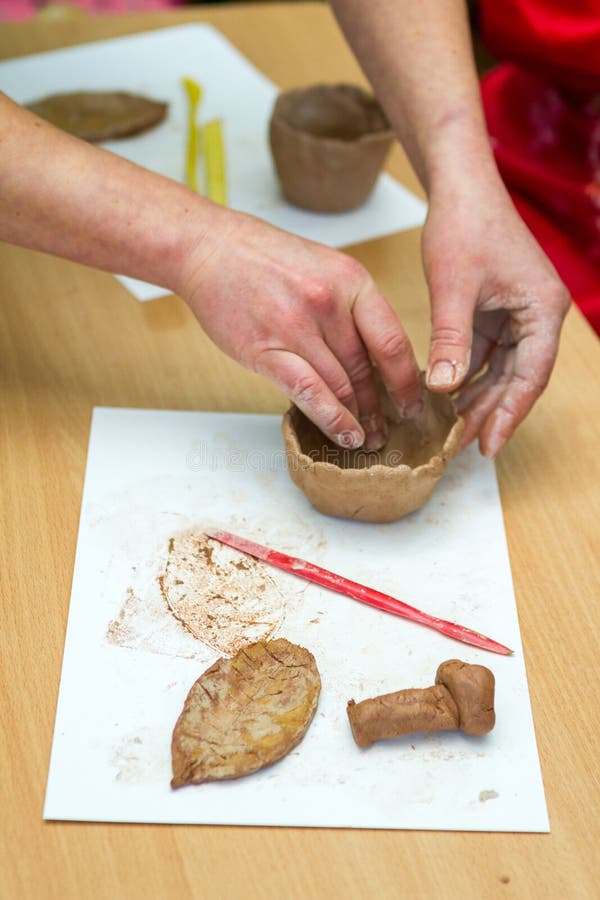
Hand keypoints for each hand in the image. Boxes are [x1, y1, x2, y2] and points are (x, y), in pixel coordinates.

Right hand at [178, 209, 422, 448]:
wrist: (209, 247)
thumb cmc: (264, 258)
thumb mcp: (324, 268)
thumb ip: (350, 309)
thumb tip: (373, 356)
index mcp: (352, 280)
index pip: (393, 342)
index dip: (407, 380)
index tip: (412, 401)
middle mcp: (329, 303)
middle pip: (366, 369)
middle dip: (381, 406)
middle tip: (388, 428)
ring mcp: (296, 327)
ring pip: (340, 386)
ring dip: (358, 419)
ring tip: (367, 438)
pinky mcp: (266, 350)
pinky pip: (308, 392)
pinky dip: (331, 419)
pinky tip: (344, 435)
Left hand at [422, 179, 570, 456]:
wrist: (459, 187)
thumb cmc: (464, 225)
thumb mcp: (453, 287)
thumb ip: (451, 340)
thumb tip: (444, 390)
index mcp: (542, 309)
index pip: (531, 375)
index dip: (510, 414)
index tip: (488, 445)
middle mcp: (537, 316)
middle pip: (518, 378)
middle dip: (489, 412)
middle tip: (460, 446)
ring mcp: (518, 314)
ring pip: (500, 370)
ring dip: (476, 398)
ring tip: (450, 430)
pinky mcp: (496, 312)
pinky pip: (484, 354)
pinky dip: (466, 375)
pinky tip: (444, 397)